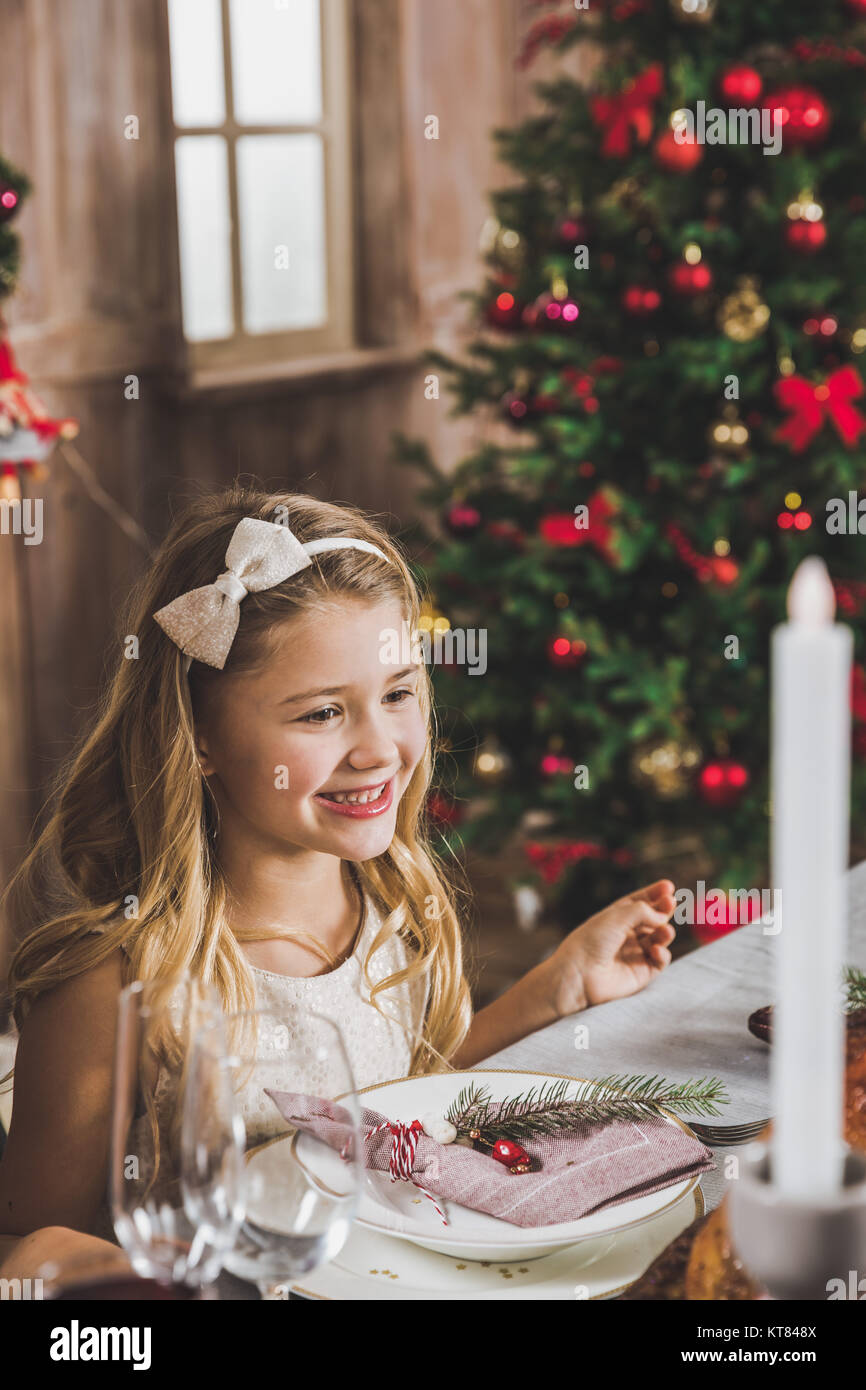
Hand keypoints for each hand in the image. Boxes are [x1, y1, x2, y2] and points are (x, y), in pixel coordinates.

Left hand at [545, 879, 676, 1016]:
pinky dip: (662, 954)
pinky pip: (659, 960)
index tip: (668, 886)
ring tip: (664, 931)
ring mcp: (635, 953)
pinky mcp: (641, 973)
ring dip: (665, 932)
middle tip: (671, 903)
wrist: (579, 974)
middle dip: (663, 910)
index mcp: (616, 917)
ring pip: (659, 938)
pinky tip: (656, 950)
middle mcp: (626, 934)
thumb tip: (663, 917)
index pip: (640, 902)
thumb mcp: (617, 916)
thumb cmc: (591, 941)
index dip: (655, 893)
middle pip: (653, 919)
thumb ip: (644, 911)